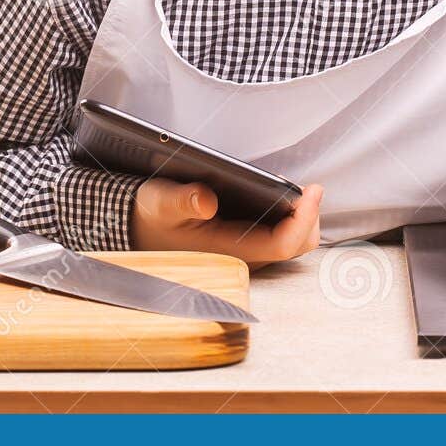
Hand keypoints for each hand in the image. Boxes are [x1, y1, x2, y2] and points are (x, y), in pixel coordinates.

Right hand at [130, 177, 323, 266]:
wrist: (135, 231)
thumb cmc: (150, 218)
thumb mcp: (160, 202)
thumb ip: (182, 200)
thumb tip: (207, 199)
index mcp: (228, 250)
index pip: (283, 244)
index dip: (304, 218)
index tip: (311, 189)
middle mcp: (242, 258)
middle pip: (296, 246)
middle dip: (310, 218)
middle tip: (309, 188)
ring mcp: (245, 254)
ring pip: (291, 243)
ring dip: (302, 218)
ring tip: (299, 191)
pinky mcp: (244, 246)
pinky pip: (280, 237)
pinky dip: (290, 219)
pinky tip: (284, 198)